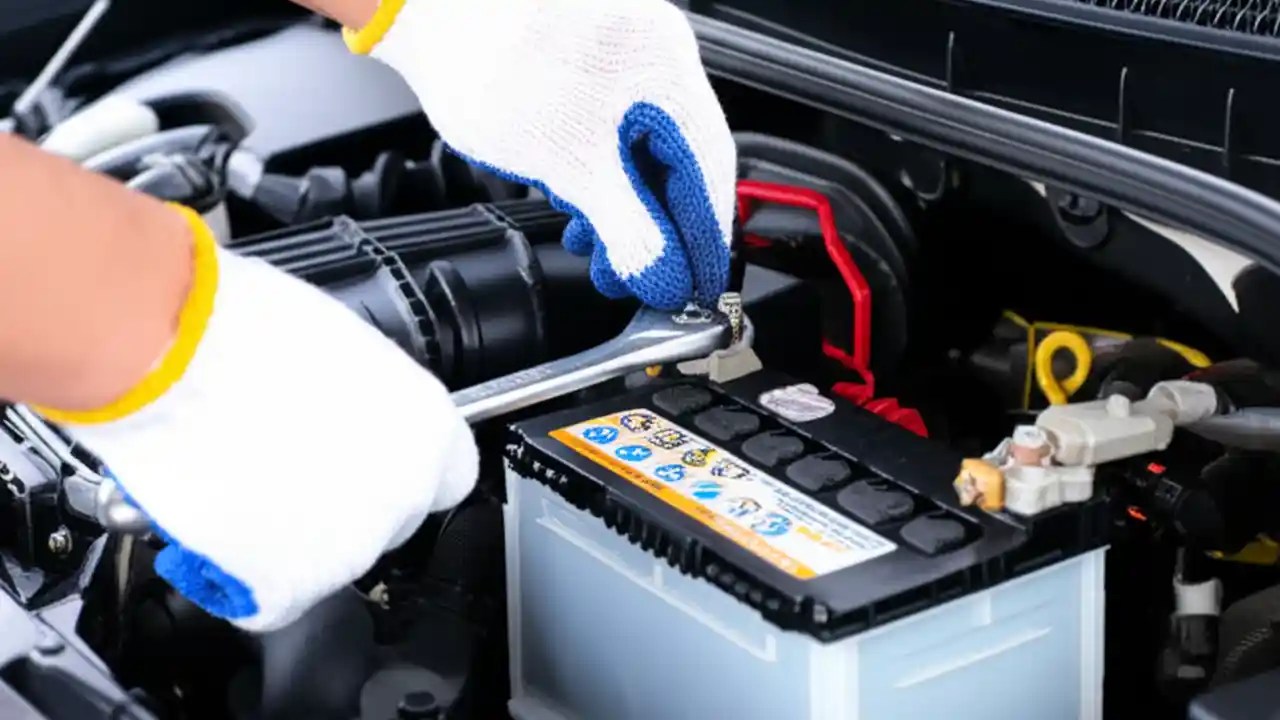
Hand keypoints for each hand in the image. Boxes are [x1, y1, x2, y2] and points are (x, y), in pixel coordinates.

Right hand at [40, 206, 477, 632]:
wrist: (169, 357)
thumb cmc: (240, 329)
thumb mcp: (339, 349)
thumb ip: (364, 397)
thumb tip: (347, 413)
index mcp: (428, 428)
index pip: (444, 476)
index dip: (394, 470)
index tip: (362, 464)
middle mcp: (403, 493)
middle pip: (384, 519)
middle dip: (339, 504)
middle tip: (284, 472)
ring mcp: (350, 546)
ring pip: (328, 559)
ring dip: (290, 537)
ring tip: (236, 486)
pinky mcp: (288, 584)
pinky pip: (270, 599)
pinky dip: (243, 577)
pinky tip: (218, 528)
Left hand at [347, 0, 736, 310]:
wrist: (423, 11)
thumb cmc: (485, 58)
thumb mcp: (568, 164)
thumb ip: (627, 229)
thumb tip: (665, 276)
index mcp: (665, 70)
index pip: (709, 172)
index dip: (706, 241)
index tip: (700, 288)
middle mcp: (654, 56)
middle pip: (681, 164)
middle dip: (663, 233)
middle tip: (649, 284)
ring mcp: (622, 57)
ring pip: (646, 153)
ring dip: (630, 213)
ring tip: (604, 259)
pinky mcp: (588, 67)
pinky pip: (617, 135)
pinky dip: (606, 180)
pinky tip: (584, 212)